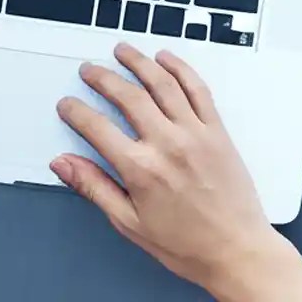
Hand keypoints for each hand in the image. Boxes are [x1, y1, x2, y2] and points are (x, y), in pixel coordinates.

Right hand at [53, 44, 301, 301]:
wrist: (237, 250)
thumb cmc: (187, 244)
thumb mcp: (129, 222)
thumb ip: (94, 187)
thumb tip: (64, 164)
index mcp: (142, 170)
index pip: (97, 128)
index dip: (77, 112)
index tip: (68, 105)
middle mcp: (168, 145)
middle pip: (128, 97)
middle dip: (103, 78)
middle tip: (90, 70)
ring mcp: (196, 134)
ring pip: (162, 84)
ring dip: (139, 62)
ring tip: (123, 51)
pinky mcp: (217, 131)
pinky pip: (198, 89)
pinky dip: (180, 69)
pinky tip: (166, 59)